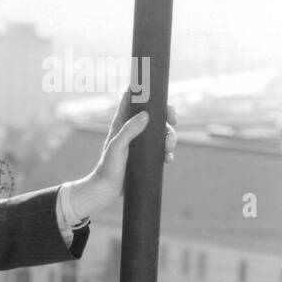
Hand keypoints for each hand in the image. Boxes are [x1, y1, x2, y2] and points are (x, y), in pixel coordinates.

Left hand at [68, 92, 177, 219]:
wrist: (107, 191)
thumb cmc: (108, 168)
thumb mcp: (117, 147)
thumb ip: (129, 130)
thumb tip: (146, 115)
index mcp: (123, 122)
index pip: (133, 98)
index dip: (145, 91)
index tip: (157, 93)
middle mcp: (133, 129)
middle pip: (155, 114)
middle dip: (168, 115)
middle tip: (174, 120)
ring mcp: (141, 143)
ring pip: (162, 131)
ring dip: (170, 137)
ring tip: (169, 149)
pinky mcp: (147, 156)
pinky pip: (162, 149)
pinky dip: (168, 152)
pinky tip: (168, 159)